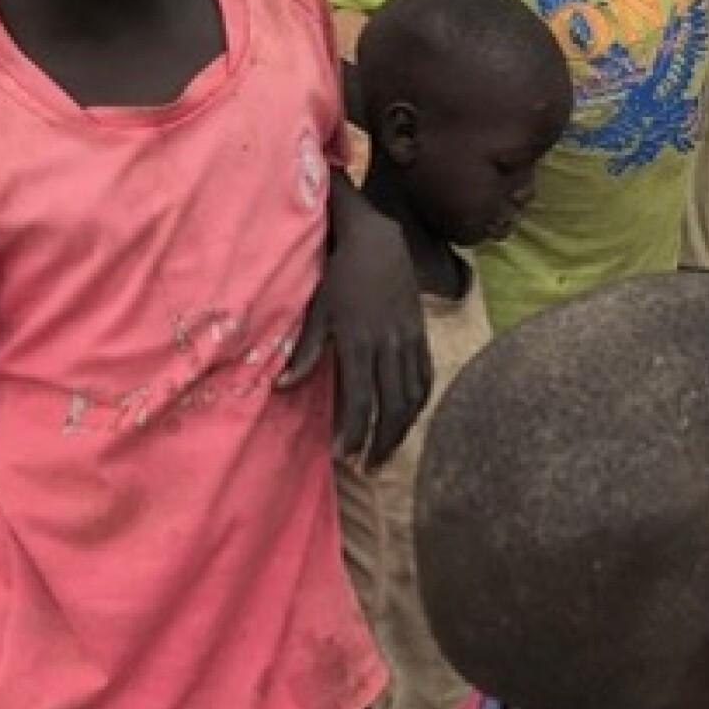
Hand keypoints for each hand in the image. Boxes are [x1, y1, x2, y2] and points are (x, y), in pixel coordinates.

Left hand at [278, 179, 430, 469]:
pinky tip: (407, 421)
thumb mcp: (317, 308)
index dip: (354, 431)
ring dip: (400, 430)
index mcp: (361, 339)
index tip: (343, 456)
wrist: (380, 240)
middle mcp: (390, 343)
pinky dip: (418, 404)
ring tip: (384, 455)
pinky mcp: (421, 334)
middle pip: (392, 405)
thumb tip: (282, 387)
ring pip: (413, 396)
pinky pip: (426, 376)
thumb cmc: (340, 274)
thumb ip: (305, 349)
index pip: (362, 397)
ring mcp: (410, 339)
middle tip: (365, 467)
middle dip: (380, 442)